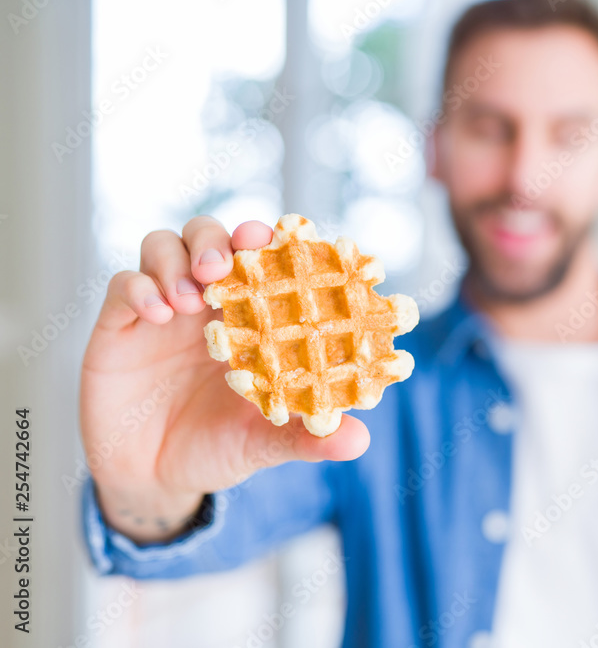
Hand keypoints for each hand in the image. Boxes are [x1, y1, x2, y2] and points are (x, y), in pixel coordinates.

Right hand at [80, 216, 369, 542]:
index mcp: (248, 317)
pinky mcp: (119, 323)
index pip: (260, 260)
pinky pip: (123, 285)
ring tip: (191, 297)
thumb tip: (359, 439)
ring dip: (177, 260)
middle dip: (219, 239)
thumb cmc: (218, 448)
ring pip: (163, 246)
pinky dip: (140, 288)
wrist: (153, 478)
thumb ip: (307, 437)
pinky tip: (157, 314)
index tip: (280, 240)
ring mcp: (162, 307)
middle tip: (224, 265)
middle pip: (210, 237)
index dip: (270, 242)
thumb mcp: (264, 443)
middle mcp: (206, 302)